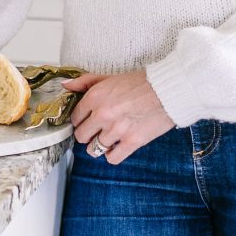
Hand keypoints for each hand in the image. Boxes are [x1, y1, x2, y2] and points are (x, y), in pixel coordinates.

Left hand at [60, 70, 174, 164]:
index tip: (87, 121)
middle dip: (87, 134)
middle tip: (97, 131)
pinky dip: (112, 155)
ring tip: (108, 139)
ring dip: (99, 145)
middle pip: (81, 136)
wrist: (169, 89)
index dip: (81, 120)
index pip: (75, 118)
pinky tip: (117, 147)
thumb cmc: (143, 82)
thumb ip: (86, 81)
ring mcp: (117, 130)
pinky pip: (111, 159)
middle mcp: (103, 114)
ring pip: (93, 149)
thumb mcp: (111, 76)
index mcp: (96, 96)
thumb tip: (65, 85)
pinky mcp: (132, 142)